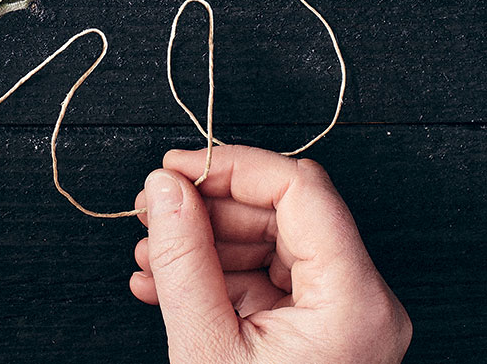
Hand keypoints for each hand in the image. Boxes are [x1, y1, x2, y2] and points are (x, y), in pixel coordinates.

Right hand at [130, 145, 410, 363]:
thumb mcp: (205, 347)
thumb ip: (183, 258)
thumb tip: (164, 188)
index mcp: (354, 302)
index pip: (299, 189)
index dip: (231, 166)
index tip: (175, 167)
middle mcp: (361, 302)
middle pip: (281, 214)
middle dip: (207, 209)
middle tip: (152, 212)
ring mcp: (340, 317)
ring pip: (268, 244)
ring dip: (203, 244)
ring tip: (150, 260)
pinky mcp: (315, 332)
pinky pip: (265, 280)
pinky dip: (214, 275)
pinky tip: (167, 285)